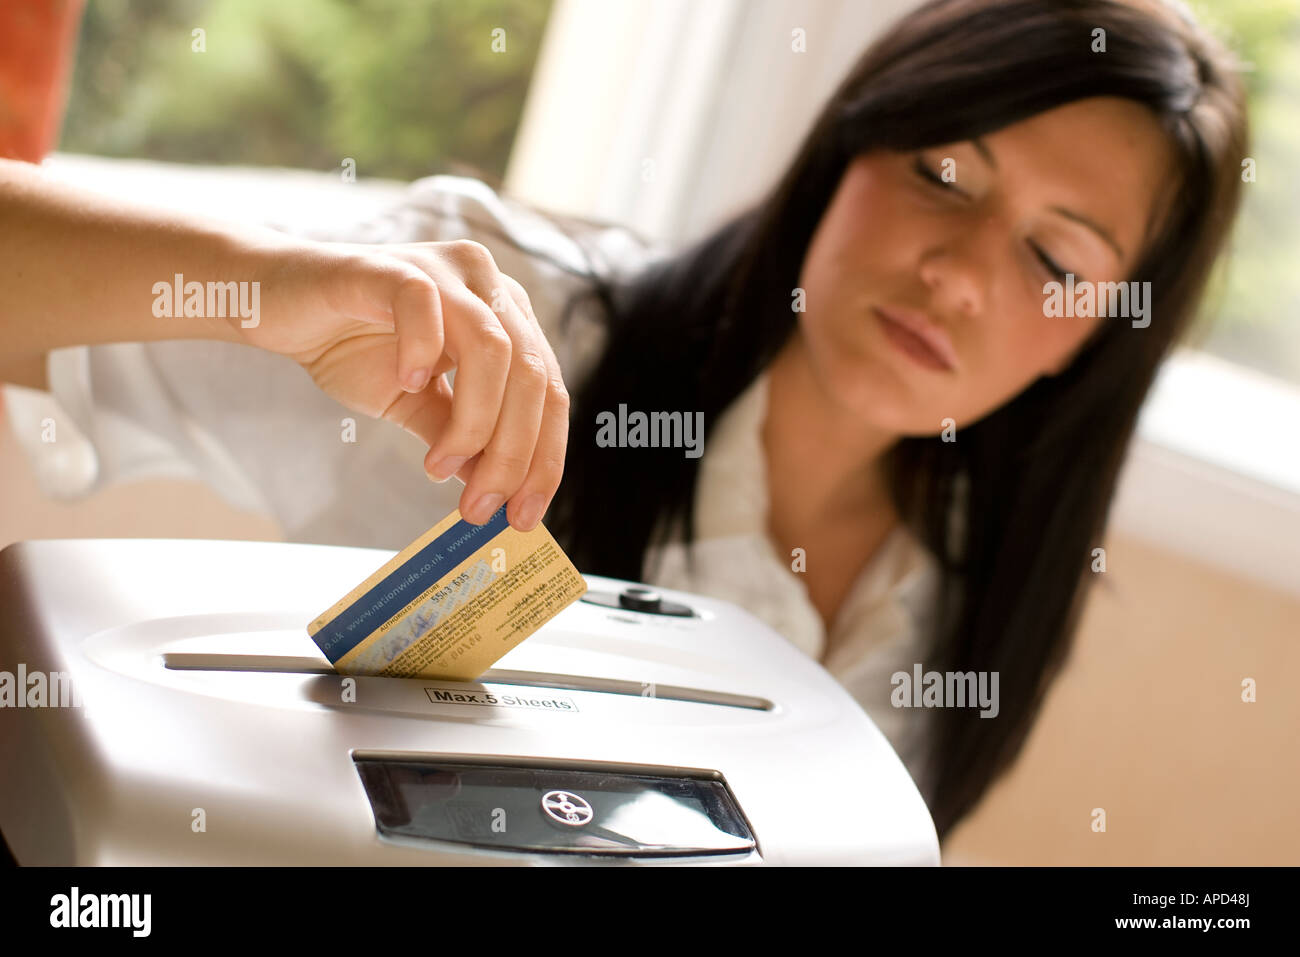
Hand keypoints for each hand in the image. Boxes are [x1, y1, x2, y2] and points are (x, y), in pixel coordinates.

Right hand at [232, 236, 569, 530]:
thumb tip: (495, 492)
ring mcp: (443, 268)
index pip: (550, 390)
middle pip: (532, 376)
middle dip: (513, 454)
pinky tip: (408, 387)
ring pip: (494, 350)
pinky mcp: (391, 266)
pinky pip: (425, 306)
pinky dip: (421, 352)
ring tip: (440, 466)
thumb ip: (459, 437)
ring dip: (475, 422)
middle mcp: (487, 283)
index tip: (524, 517)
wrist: (273, 303)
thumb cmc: (348, 346)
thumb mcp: (415, 405)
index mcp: (506, 315)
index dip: (545, 458)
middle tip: (480, 507)